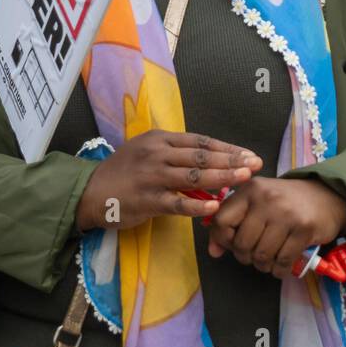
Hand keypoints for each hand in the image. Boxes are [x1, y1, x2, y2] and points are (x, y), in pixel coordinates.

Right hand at [74, 130, 260, 232]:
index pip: (200, 141)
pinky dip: (197, 206)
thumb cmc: (124, 172)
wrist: (89, 192)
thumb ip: (176, 153)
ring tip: (245, 179)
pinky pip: (177, 203)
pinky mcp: (147, 200)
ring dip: (222, 178)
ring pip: (193, 177)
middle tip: (256, 163)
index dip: (226, 148)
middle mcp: (157, 154)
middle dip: (232, 160)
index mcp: (160, 139)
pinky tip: (215, 207)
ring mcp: (152, 177)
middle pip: (201, 156)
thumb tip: (211, 159)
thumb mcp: (148, 151)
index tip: (248, 153)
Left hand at [206, 176, 345, 278]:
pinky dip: (279, 270)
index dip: (223, 240)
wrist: (327, 196)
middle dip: (246, 256)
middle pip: (242, 244)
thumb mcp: (256, 203)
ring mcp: (287, 213)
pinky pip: (283, 261)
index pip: (222, 221)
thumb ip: (232, 223)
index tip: (234, 243)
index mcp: (250, 189)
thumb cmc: (285, 202)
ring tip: (269, 259)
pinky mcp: (304, 229)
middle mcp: (267, 198)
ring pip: (262, 255)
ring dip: (263, 265)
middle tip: (255, 253)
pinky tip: (281, 265)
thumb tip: (214, 252)